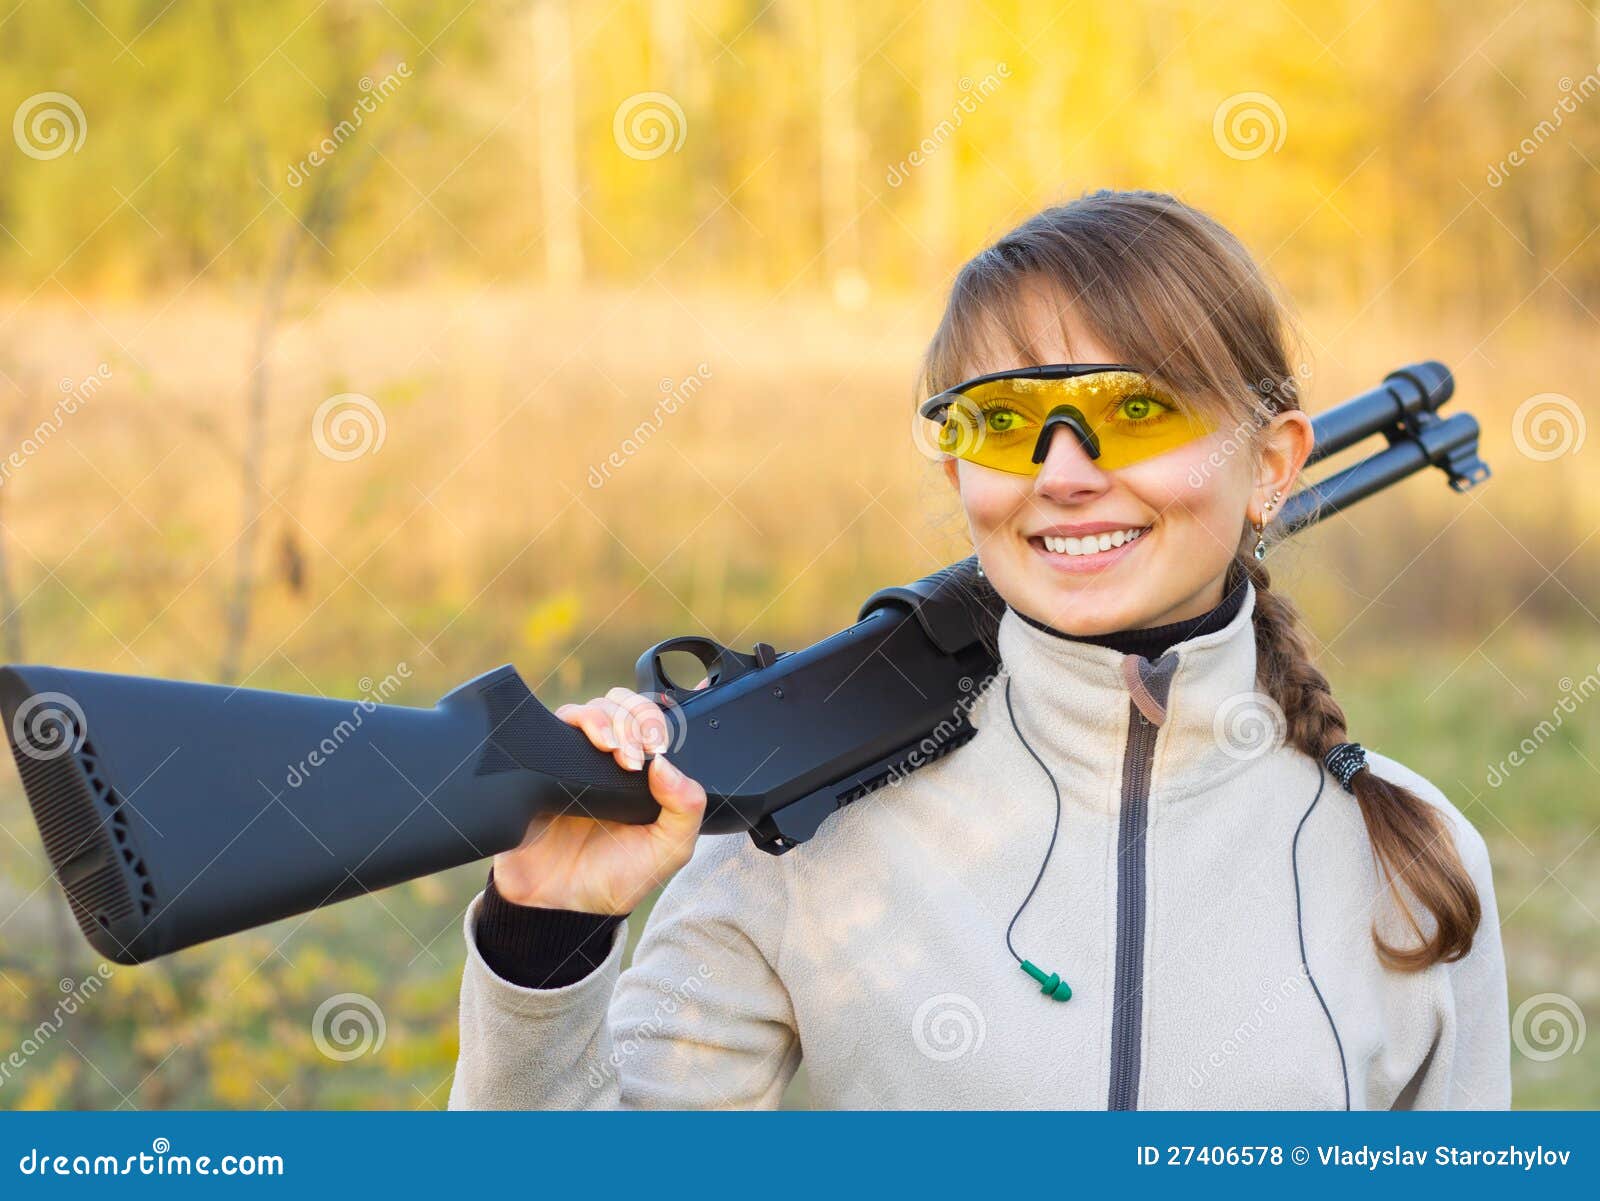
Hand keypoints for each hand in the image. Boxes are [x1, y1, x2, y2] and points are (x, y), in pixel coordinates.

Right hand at [490, 682, 708, 914]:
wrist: (561, 908)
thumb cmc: (614, 878)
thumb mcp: (668, 850)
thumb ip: (686, 810)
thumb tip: (668, 766)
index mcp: (638, 772)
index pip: (648, 721)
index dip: (654, 722)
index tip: (657, 747)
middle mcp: (602, 760)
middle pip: (617, 704)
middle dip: (631, 716)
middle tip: (636, 752)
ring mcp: (568, 761)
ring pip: (584, 710)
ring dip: (603, 719)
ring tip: (613, 749)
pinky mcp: (536, 768)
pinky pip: (544, 730)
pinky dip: (566, 727)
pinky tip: (581, 750)